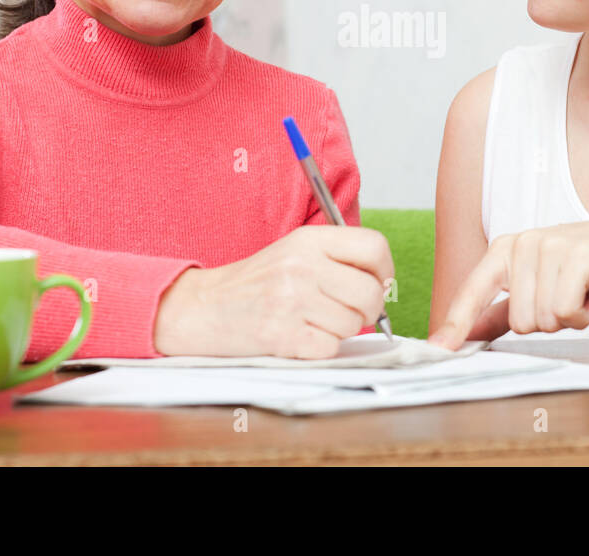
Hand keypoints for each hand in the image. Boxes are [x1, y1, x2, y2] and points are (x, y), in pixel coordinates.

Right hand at [153, 225, 392, 357]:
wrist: (203, 308)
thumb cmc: (255, 283)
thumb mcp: (294, 251)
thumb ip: (337, 258)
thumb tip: (383, 281)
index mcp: (308, 240)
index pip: (373, 246)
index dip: (384, 269)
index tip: (378, 281)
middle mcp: (302, 266)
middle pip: (370, 292)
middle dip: (367, 309)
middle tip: (348, 311)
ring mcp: (292, 301)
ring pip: (353, 324)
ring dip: (340, 330)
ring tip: (313, 321)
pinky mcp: (283, 335)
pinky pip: (330, 348)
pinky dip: (320, 348)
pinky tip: (300, 337)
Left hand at [427, 220, 588, 349]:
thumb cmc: (585, 270)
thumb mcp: (538, 286)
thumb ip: (500, 310)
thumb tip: (466, 334)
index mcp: (504, 249)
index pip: (471, 292)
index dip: (455, 324)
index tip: (438, 349)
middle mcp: (521, 242)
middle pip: (518, 322)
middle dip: (549, 322)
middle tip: (569, 297)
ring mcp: (548, 246)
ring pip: (543, 320)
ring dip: (570, 319)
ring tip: (582, 293)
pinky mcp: (578, 255)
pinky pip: (565, 311)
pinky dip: (585, 315)